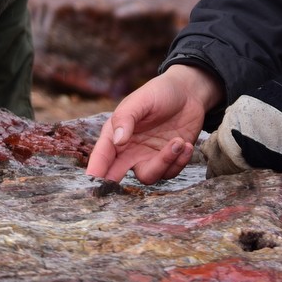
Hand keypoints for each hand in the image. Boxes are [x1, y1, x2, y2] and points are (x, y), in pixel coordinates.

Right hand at [85, 64, 222, 184]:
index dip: (96, 170)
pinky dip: (180, 161)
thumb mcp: (141, 100)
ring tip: (178, 141)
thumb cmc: (159, 92)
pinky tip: (186, 144)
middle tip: (119, 189)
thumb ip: (126, 118)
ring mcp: (149, 157)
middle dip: (117, 185)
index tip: (92, 183)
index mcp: (116, 134)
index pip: (102, 155)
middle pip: (117, 175)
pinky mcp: (169, 160)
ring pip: (148, 176)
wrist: (188, 93)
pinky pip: (170, 172)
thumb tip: (117, 141)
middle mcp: (130, 150)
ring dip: (164, 162)